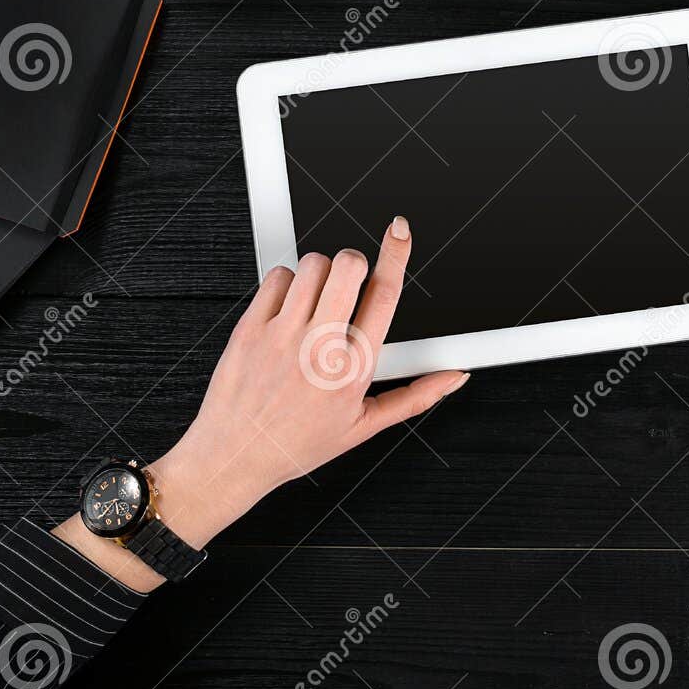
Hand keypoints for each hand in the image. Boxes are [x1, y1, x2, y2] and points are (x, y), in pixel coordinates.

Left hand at [57, 217, 467, 590]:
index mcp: (354, 370)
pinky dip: (286, 282)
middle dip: (353, 260)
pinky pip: (276, 277)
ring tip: (315, 296)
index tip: (399, 229)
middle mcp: (320, 350)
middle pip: (348, 266)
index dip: (397, 253)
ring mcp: (282, 337)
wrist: (233, 458)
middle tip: (348, 276)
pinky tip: (287, 307)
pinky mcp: (250, 329)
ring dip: (320, 269)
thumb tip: (455, 377)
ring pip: (312, 264)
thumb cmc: (298, 444)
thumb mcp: (363, 427)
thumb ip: (414, 396)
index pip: (385, 296)